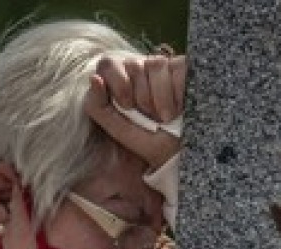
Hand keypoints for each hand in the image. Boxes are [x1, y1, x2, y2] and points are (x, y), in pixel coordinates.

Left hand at [84, 52, 186, 170]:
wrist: (179, 153)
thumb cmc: (148, 141)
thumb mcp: (118, 129)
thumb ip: (97, 106)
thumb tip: (94, 78)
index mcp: (120, 78)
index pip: (109, 63)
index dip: (118, 83)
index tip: (128, 106)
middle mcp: (141, 67)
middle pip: (133, 64)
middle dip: (142, 96)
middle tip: (151, 117)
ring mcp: (165, 65)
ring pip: (155, 64)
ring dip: (161, 97)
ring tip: (166, 116)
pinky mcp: (186, 68)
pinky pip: (178, 68)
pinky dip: (179, 92)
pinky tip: (182, 107)